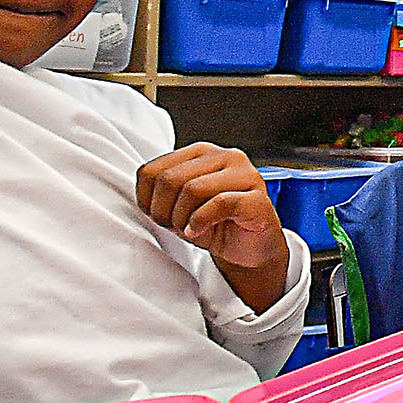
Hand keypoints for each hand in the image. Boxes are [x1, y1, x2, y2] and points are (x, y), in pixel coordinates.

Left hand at [138, 143, 290, 310]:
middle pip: (170, 178)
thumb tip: (145, 196)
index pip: (154, 169)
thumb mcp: (181, 205)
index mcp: (202, 154)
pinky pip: (220, 203)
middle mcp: (225, 157)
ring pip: (192, 189)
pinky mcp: (257, 199)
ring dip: (181, 218)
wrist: (250, 248)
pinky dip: (201, 221)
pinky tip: (198, 231)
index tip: (155, 214)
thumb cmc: (216, 225)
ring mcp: (245, 175)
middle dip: (162, 210)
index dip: (146, 199)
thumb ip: (164, 192)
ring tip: (187, 229)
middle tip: (171, 226)